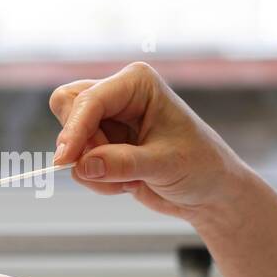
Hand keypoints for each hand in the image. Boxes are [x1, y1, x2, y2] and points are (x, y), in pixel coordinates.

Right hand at [50, 61, 241, 222]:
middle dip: (81, 144)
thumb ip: (122, 163)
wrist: (211, 192)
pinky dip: (96, 179)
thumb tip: (82, 166)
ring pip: (69, 138)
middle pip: (67, 107)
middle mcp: (119, 95)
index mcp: (137, 83)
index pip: (89, 99)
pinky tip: (128, 183)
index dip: (74, 129)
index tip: (66, 160)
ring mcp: (109, 121)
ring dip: (91, 167)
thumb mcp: (164, 165)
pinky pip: (78, 162)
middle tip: (106, 169)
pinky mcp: (104, 146)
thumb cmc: (200, 166)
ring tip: (129, 179)